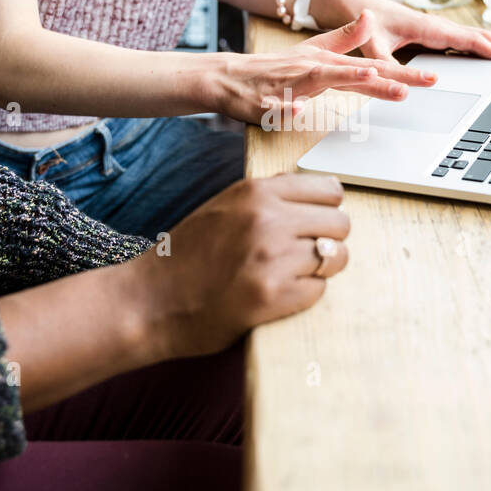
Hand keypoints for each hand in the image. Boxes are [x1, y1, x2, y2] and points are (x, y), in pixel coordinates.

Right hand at [131, 174, 351, 358]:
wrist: (149, 301)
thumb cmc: (186, 256)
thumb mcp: (224, 208)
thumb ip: (267, 199)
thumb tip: (318, 197)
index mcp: (256, 192)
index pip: (329, 188)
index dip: (327, 209)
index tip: (316, 224)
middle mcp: (267, 219)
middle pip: (340, 223)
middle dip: (329, 240)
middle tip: (306, 255)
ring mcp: (271, 258)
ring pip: (336, 257)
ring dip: (322, 270)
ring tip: (296, 276)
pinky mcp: (272, 296)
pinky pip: (319, 290)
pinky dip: (306, 295)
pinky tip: (281, 295)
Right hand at [209, 10, 437, 123]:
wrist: (229, 76)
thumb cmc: (274, 68)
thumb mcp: (312, 50)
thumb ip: (344, 38)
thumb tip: (370, 18)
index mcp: (326, 63)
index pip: (370, 69)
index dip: (400, 73)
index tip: (430, 77)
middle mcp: (312, 69)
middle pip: (353, 74)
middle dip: (385, 79)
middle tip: (415, 85)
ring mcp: (290, 84)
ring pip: (318, 80)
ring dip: (343, 78)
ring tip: (369, 77)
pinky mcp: (266, 101)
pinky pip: (276, 107)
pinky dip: (286, 109)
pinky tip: (297, 112)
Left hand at [309, 0, 490, 63]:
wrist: (358, 7)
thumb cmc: (367, 24)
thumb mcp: (373, 47)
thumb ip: (386, 64)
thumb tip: (402, 83)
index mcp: (431, 28)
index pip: (470, 40)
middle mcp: (440, 27)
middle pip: (483, 38)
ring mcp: (441, 30)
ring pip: (478, 40)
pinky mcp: (437, 35)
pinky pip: (468, 43)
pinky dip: (487, 50)